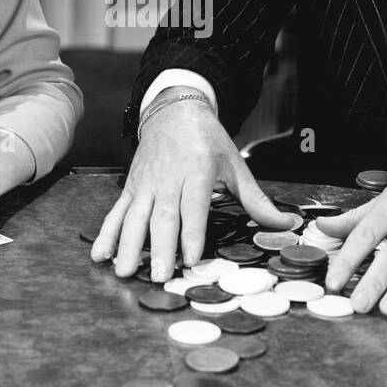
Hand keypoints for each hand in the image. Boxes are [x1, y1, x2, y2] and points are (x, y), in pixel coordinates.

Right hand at [92, 90, 295, 281]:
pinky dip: (106, 233)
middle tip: (158, 276)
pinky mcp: (131, 187)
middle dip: (159, 248)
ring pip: (134, 217)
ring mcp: (146, 184)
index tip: (189, 258)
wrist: (174, 110)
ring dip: (127, 245)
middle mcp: (168, 178)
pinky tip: (100, 254)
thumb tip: (287, 224)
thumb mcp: (235, 165)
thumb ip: (257, 200)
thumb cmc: (207, 140)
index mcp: (197, 170)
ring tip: (123, 271)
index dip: (191, 233)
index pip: (193, 205)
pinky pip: (116, 212)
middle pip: (163, 217)